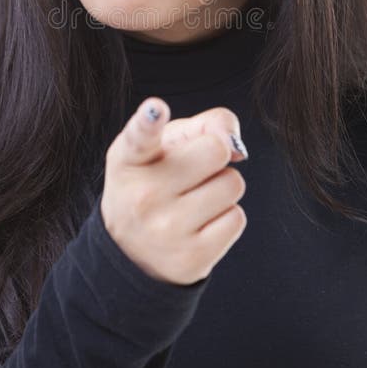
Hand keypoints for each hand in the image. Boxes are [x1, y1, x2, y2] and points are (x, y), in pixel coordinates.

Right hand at [100, 98, 247, 284]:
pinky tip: (200, 224)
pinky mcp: (192, 258)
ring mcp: (167, 230)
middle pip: (216, 150)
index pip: (140, 136)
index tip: (155, 109)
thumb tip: (236, 148)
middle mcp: (143, 195)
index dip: (149, 120)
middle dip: (215, 156)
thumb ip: (204, 125)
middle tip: (193, 172)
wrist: (132, 252)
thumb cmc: (157, 180)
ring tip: (193, 199)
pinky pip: (237, 219)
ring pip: (233, 184)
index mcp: (130, 159)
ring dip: (222, 188)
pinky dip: (226, 217)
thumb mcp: (166, 144)